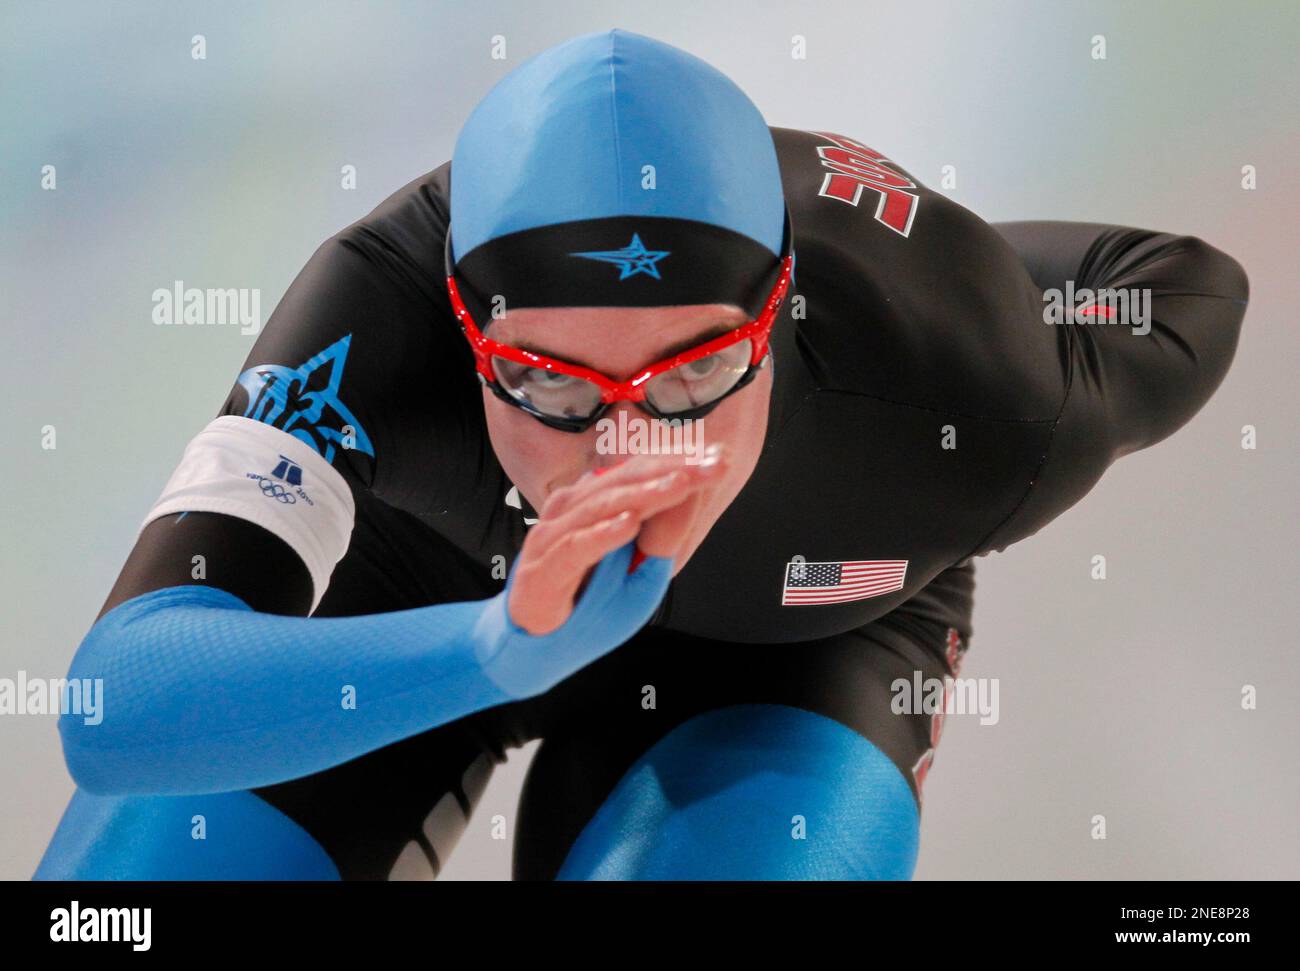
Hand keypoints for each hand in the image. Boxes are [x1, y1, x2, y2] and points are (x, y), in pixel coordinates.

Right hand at [507, 445, 726, 634]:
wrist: (538, 646)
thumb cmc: (586, 605)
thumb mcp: (639, 576)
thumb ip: (662, 541)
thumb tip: (690, 499)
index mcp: (596, 504)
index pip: (642, 474)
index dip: (681, 464)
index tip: (720, 458)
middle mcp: (574, 511)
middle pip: (626, 482)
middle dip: (673, 471)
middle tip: (712, 465)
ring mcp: (555, 538)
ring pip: (602, 506)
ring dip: (644, 495)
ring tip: (681, 485)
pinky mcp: (543, 571)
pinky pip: (575, 547)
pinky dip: (602, 535)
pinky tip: (629, 525)